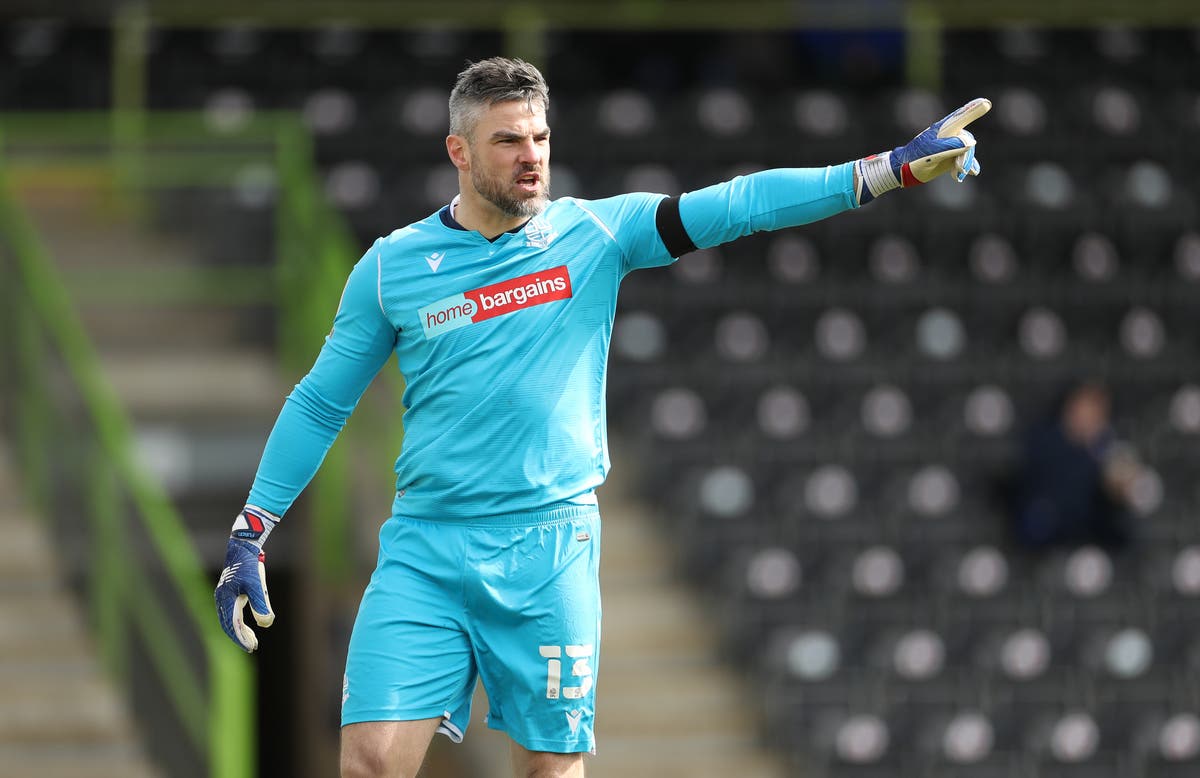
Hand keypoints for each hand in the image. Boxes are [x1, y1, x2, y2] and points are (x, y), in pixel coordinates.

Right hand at [214, 506, 277, 651]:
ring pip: (229, 619)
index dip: (241, 637)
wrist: (243, 547)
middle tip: (253, 647)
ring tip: (252, 640)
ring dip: (239, 630)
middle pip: (228, 624)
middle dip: (240, 637)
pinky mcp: (229, 592)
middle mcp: (221, 599)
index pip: (232, 625)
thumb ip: (261, 604)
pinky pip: (231, 612)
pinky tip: (248, 626)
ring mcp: (224, 595)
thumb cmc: (250, 565)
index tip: (251, 647)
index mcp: (226, 598)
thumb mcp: (258, 585)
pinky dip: (239, 622)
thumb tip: (266, 624)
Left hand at [856, 97, 990, 203]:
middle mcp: (949, 135)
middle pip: (967, 141)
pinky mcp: (951, 158)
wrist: (903, 171)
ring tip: (958, 175)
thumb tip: (970, 143)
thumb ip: (950, 146)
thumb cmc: (914, 159)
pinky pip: (965, 160)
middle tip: (959, 169)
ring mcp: (951, 146)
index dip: (973, 110)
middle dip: (966, 155)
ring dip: (965, 164)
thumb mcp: (931, 153)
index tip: (986, 103)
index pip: (961, 117)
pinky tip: (972, 172)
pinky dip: (968, 166)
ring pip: (967, 152)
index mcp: (943, 129)